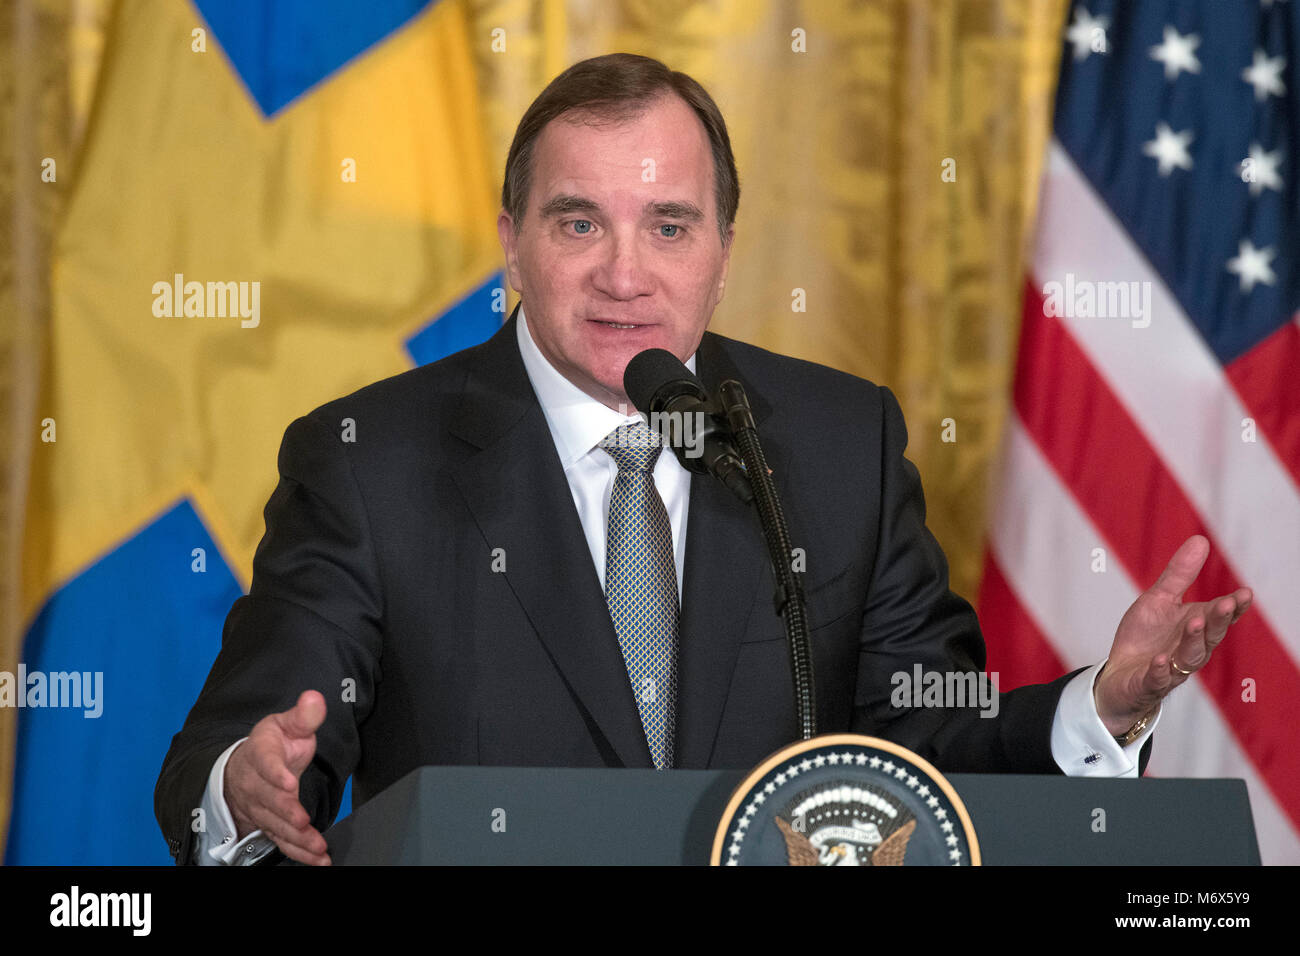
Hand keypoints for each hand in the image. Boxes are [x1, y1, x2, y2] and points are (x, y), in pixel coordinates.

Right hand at [224, 690, 330, 864]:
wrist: (246, 768)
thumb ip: (303, 716)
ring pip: (276, 824)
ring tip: (317, 846)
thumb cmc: (272, 744)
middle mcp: (256, 784)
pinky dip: (300, 852)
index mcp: (260, 753)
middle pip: (269, 800)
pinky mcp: (270, 824)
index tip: (289, 781)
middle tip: (302, 820)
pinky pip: (283, 841)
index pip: (265, 763)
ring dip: (296, 837)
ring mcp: (261, 807)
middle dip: (285, 811)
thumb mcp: (286, 724)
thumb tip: (314, 698)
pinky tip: (318, 858)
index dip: (275, 773)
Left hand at [1094, 535, 1251, 735]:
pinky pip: (1158, 679)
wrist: (1121, 675)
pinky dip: (1161, 670)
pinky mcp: (1149, 683)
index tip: (1245, 593)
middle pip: (1210, 635)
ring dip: (1193, 640)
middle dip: (1219, 620)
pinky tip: (1161, 660)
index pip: (1219, 616)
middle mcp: (1189, 648)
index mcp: (1195, 626)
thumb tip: (1201, 540)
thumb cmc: (1146, 637)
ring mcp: (1172, 668)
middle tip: (1227, 604)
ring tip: (1195, 622)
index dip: (1233, 607)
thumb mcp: (1159, 600)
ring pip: (1190, 656)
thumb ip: (1180, 575)